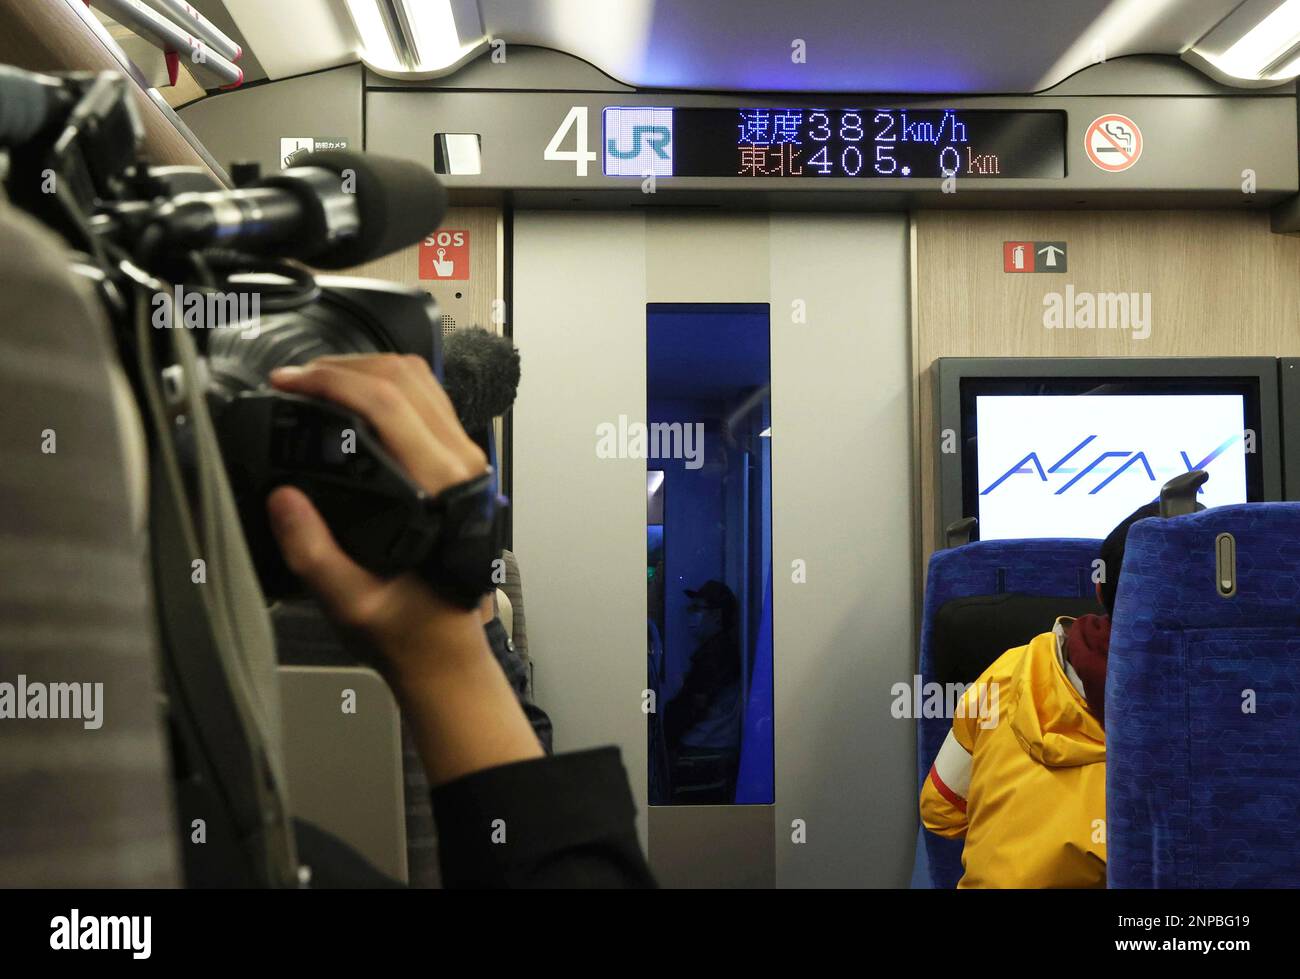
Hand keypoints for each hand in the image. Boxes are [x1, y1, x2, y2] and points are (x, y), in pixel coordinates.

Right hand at [265, 353, 541, 783]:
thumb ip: (312, 552)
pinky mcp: (462, 464)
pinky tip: (349, 400)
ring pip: (421, 381)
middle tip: (294, 379)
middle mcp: (463, 465)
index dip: (331, 380)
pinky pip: (429, 400)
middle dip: (342, 366)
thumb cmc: (407, 629)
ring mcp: (468, 461)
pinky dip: (385, 386)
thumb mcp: (350, 602)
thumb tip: (282, 498)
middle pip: (405, 377)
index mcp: (442, 488)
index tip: (288, 383)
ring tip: (316, 383)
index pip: (388, 402)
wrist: (448, 649)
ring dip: (365, 369)